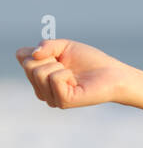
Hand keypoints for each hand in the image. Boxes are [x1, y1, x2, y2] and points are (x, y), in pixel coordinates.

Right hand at [14, 39, 132, 108]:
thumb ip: (46, 45)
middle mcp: (40, 89)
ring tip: (73, 74)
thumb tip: (33, 55)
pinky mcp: (62, 101)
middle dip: (51, 58)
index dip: (41, 48)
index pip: (22, 56)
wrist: (114, 74)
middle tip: (68, 65)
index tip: (58, 54)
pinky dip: (66, 74)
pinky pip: (54, 78)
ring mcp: (50, 98)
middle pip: (29, 65)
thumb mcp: (65, 46)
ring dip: (59, 66)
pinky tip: (77, 81)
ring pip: (39, 72)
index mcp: (38, 76)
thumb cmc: (91, 61)